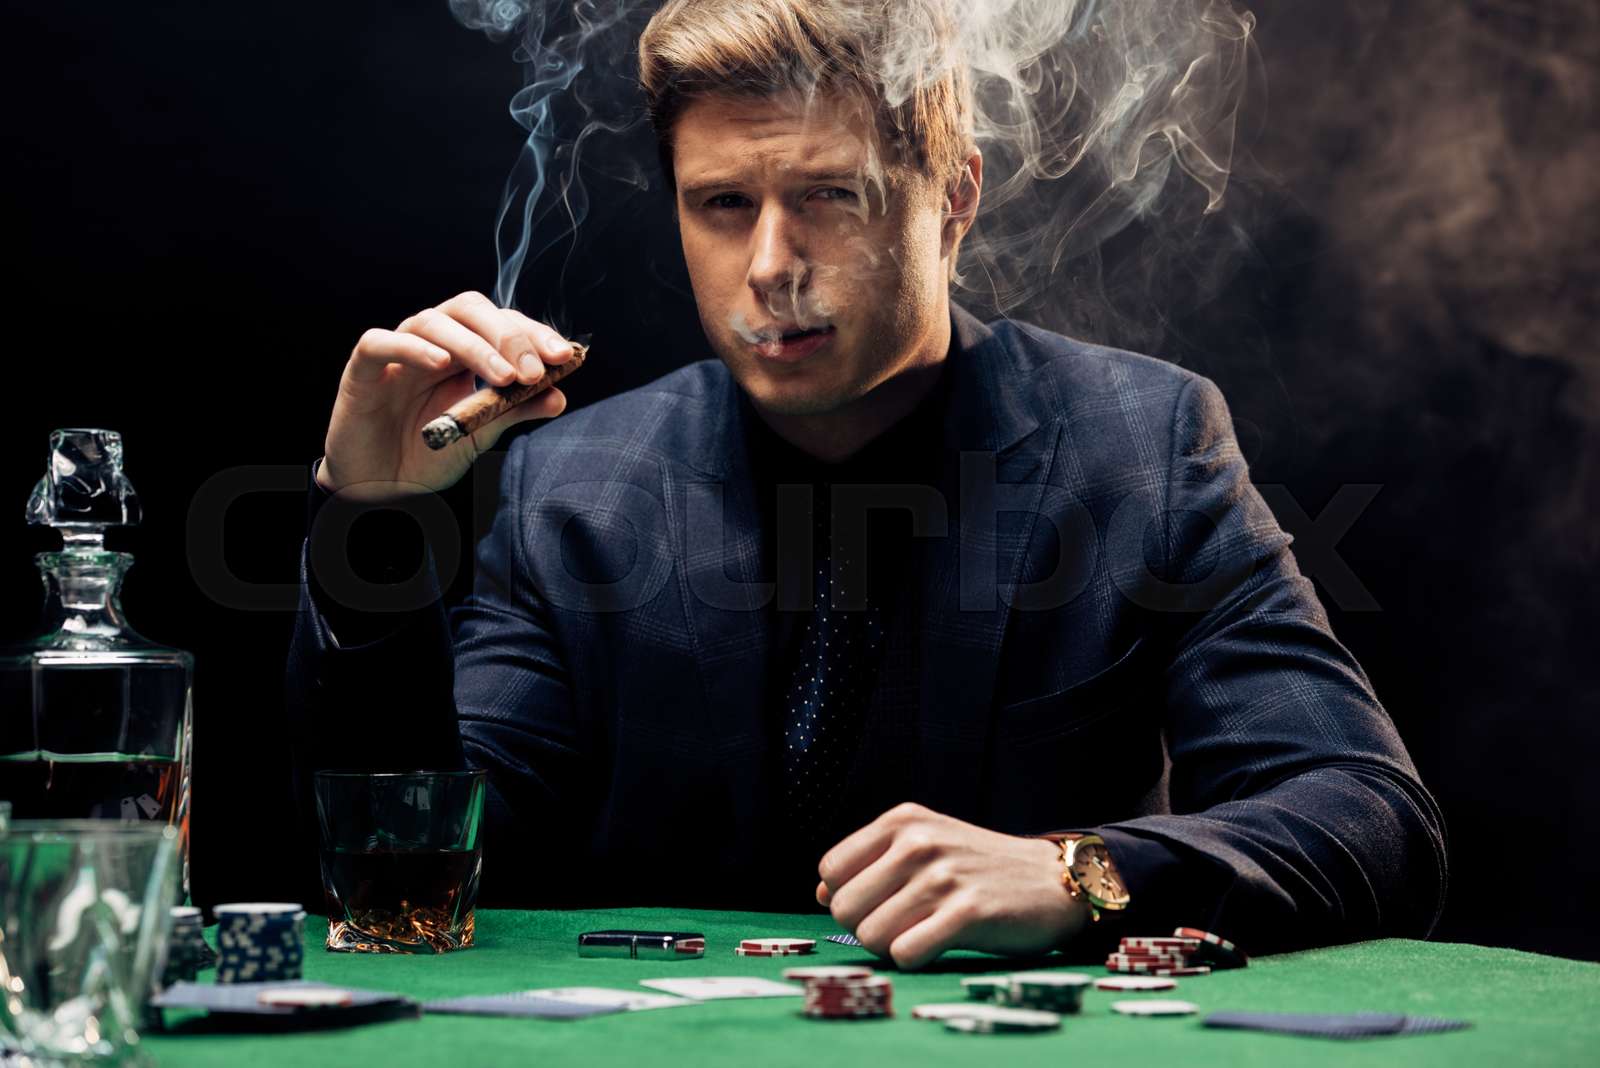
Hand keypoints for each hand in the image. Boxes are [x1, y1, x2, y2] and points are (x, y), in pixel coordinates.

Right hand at [318, 291, 576, 502]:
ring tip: (501, 376)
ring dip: (473, 346)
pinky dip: (412, 348)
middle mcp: (432, 342)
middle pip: (470, 309)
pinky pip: (381, 342)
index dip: (533, 333)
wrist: (380, 489)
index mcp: (463, 351)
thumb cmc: (427, 454)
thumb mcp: (480, 432)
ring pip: (433, 322)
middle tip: (532, 371)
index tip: (564, 355)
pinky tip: (441, 364)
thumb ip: (514, 410)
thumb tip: (559, 396)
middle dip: (508, 336)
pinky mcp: (362, 368)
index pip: (501, 322)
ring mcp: (397, 352)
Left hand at [816, 802, 1087, 969]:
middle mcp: (918, 842)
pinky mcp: (968, 912)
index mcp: (902, 821)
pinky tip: (937, 945)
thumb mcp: (925, 843)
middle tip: (902, 923)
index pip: (830, 870)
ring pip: (869, 935)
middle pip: (843, 907)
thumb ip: (870, 862)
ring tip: (922, 932)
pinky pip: (905, 953)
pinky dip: (914, 958)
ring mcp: (943, 876)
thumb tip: (820, 894)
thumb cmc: (979, 867)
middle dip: (864, 925)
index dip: (846, 896)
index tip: (878, 901)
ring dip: (891, 945)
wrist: (1052, 880)